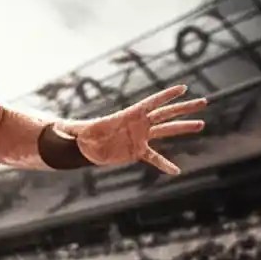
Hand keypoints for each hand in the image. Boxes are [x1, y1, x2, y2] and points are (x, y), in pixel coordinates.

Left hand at [73, 84, 206, 174]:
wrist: (84, 146)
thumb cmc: (81, 134)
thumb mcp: (76, 131)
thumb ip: (70, 129)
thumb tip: (56, 129)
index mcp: (127, 116)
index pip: (150, 103)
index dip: (166, 96)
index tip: (183, 88)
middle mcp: (138, 124)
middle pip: (165, 114)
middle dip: (183, 108)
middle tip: (204, 102)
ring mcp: (140, 137)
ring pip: (166, 131)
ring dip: (183, 127)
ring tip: (202, 123)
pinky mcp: (137, 151)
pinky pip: (154, 158)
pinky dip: (164, 164)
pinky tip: (176, 171)